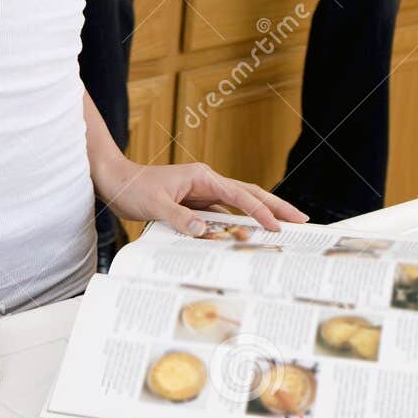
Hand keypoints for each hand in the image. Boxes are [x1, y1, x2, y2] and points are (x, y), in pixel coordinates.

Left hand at [95, 156, 309, 235]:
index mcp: (203, 177)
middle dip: (275, 207)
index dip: (261, 211)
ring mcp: (201, 194)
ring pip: (238, 206)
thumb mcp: (155, 205)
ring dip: (259, 217)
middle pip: (249, 195)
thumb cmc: (133, 188)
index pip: (240, 195)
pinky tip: (245, 239)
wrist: (115, 181)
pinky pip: (220, 217)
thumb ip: (181, 218)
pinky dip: (235, 226)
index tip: (278, 226)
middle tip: (302, 220)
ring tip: (283, 230)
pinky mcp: (194, 205)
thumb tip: (205, 231)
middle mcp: (207, 183)